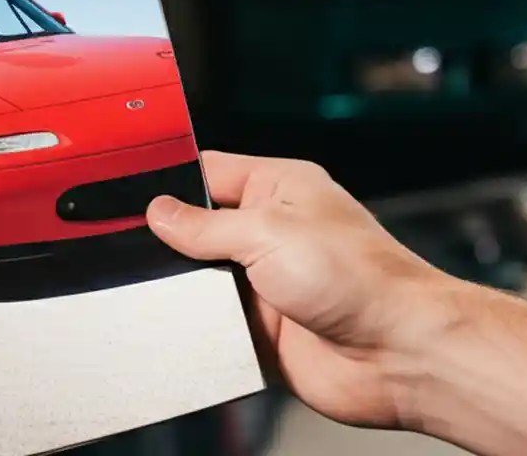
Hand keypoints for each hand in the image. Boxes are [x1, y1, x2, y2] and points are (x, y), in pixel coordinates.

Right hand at [147, 152, 461, 428]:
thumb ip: (206, 226)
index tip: (127, 190)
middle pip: (197, 229)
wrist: (399, 353)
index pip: (208, 172)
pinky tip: (185, 325)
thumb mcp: (269, 232)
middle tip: (134, 247)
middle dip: (169, 241)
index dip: (169, 179)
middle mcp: (271, 232)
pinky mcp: (263, 329)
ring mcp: (266, 282)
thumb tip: (159, 212)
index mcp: (279, 190)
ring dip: (185, 289)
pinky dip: (199, 328)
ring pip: (200, 280)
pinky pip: (214, 325)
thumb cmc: (360, 278)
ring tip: (163, 289)